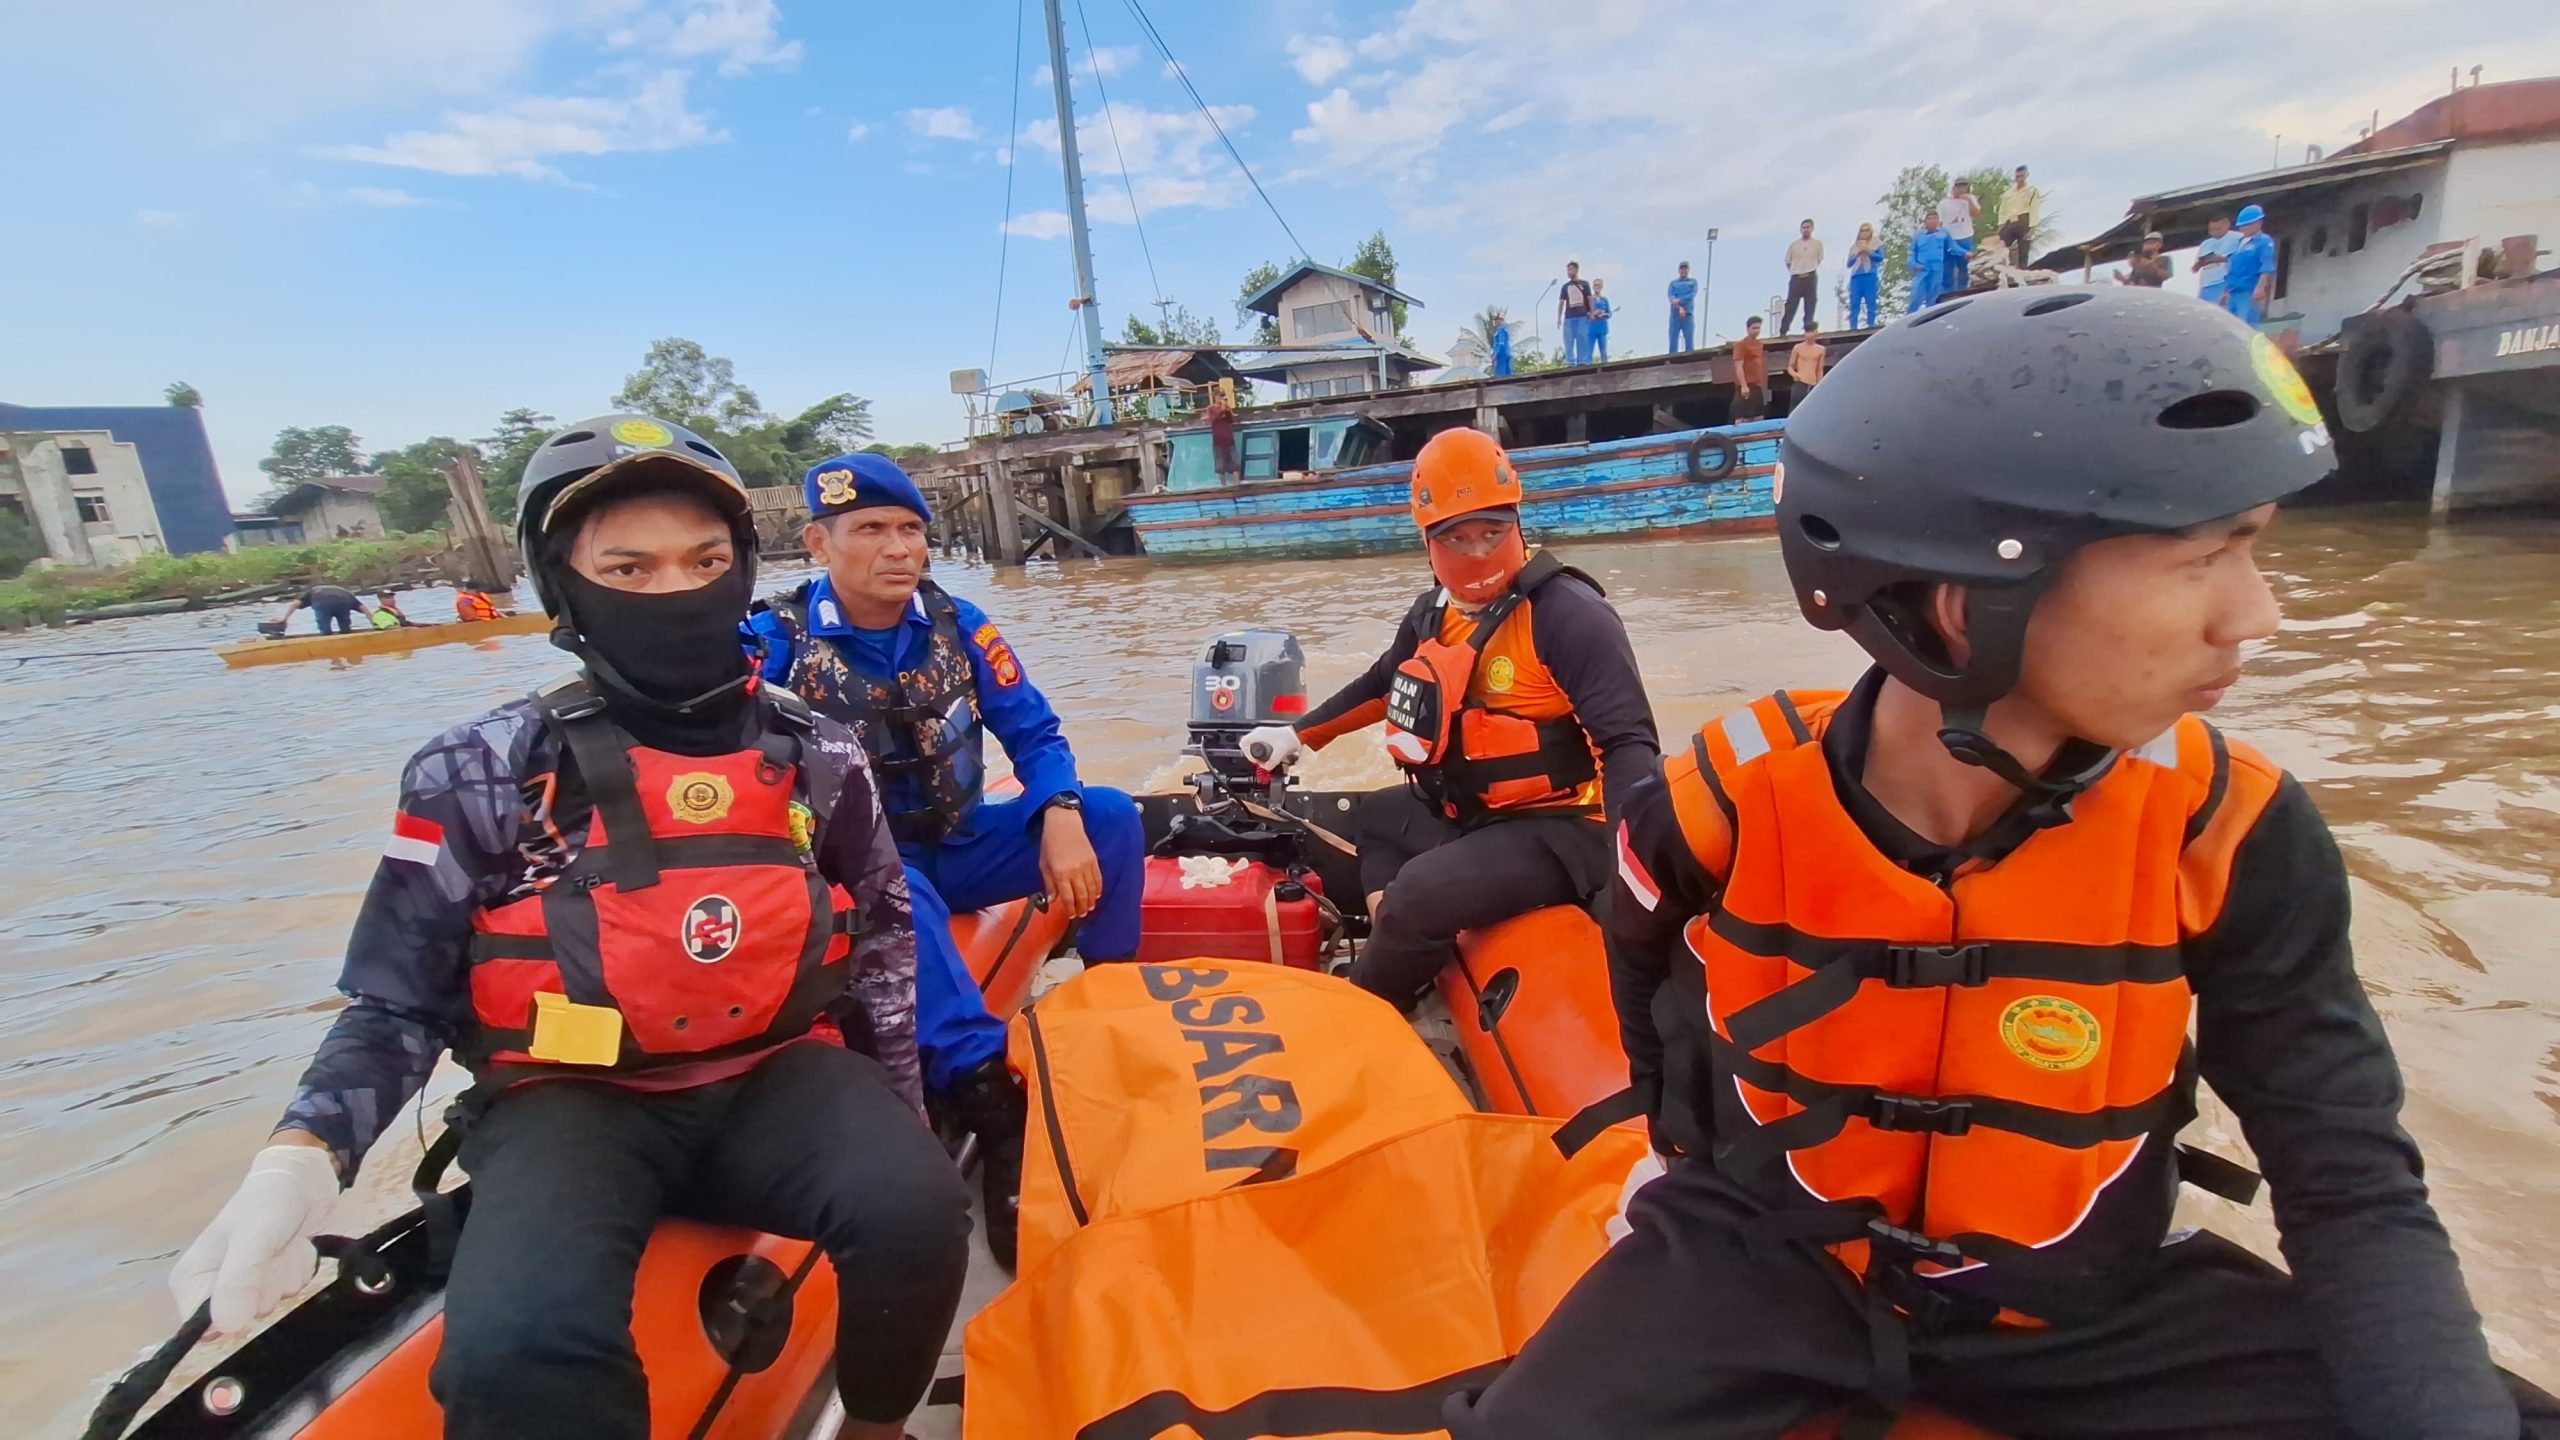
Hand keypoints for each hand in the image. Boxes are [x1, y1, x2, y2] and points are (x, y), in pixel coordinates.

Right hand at [170, 1141, 340, 1333]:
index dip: (233, 1309)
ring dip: (286, 1272)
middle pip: (244, 1316)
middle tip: (270, 1250)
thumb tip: (224, 1327)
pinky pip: (291, 1292)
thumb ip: (238, 1279)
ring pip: (272, 1304)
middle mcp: (213, 1288)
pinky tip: (293, 1245)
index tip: (251, 1277)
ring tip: (281, 1242)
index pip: (202, 1326)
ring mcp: (245, 1288)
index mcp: (191, 1279)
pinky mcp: (272, 1283)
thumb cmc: (268, 1202)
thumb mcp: (252, 1236)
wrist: (303, 1181)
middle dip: (267, 1282)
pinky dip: (299, 1268)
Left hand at [1037, 803, 1101, 920]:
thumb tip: (1052, 900)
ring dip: (1091, 901)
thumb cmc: (1050, 843)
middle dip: (1082, 908)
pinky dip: (1098, 889)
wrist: (1064, 824)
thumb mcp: (1044, 864)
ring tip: (1090, 907)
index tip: (1071, 915)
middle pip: (1081, 896)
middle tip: (1082, 914)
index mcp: (1060, 873)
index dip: (1070, 909)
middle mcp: (1075, 871)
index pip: (1068, 897)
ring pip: (1092, 889)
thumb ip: (1049, 884)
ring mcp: (1086, 866)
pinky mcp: (1094, 860)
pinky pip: (1098, 879)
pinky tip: (1096, 895)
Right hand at [1240, 724, 1302, 770]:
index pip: (1244, 743)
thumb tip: (1267, 768)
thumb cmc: (1290, 738)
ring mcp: (1263, 735)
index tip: (1254, 760)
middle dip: (1252, 756)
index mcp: (1258, 734)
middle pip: (1247, 746)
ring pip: (1253, 746)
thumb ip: (1273, 761)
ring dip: (1256, 755)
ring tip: (1264, 760)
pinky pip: (1259, 745)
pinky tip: (1268, 757)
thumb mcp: (1281, 751)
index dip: (1246, 753)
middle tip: (1259, 762)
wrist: (1298, 734)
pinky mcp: (1267, 738)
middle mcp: (1259, 733)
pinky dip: (1261, 752)